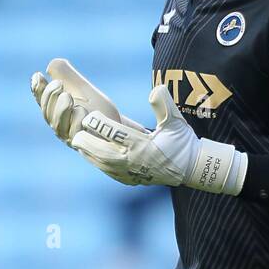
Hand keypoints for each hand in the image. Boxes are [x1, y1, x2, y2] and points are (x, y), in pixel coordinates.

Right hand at [30, 58, 128, 147]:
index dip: (37, 89)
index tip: (38, 76)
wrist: (116, 126)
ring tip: (68, 96)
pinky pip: (76, 135)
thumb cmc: (97, 108)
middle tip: (59, 84)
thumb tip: (51, 65)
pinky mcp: (83, 144)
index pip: (41, 100)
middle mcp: (59, 125)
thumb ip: (68, 75)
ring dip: (61, 110)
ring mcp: (70, 137)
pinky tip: (82, 111)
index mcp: (55, 110)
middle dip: (50, 97)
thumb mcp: (82, 88)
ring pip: (59, 125)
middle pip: (47, 113)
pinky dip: (77, 121)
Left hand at [71, 85, 246, 194]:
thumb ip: (164, 104)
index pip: (118, 135)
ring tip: (78, 143)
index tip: (89, 117)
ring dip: (90, 155)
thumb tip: (155, 89)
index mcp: (145, 147)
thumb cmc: (183, 142)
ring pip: (105, 165)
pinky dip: (98, 164)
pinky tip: (90, 155)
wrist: (192, 168)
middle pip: (105, 154)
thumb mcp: (176, 120)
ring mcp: (133, 173)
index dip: (102, 126)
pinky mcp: (132, 179)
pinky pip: (110, 172)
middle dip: (89, 143)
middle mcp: (137, 162)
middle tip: (76, 133)